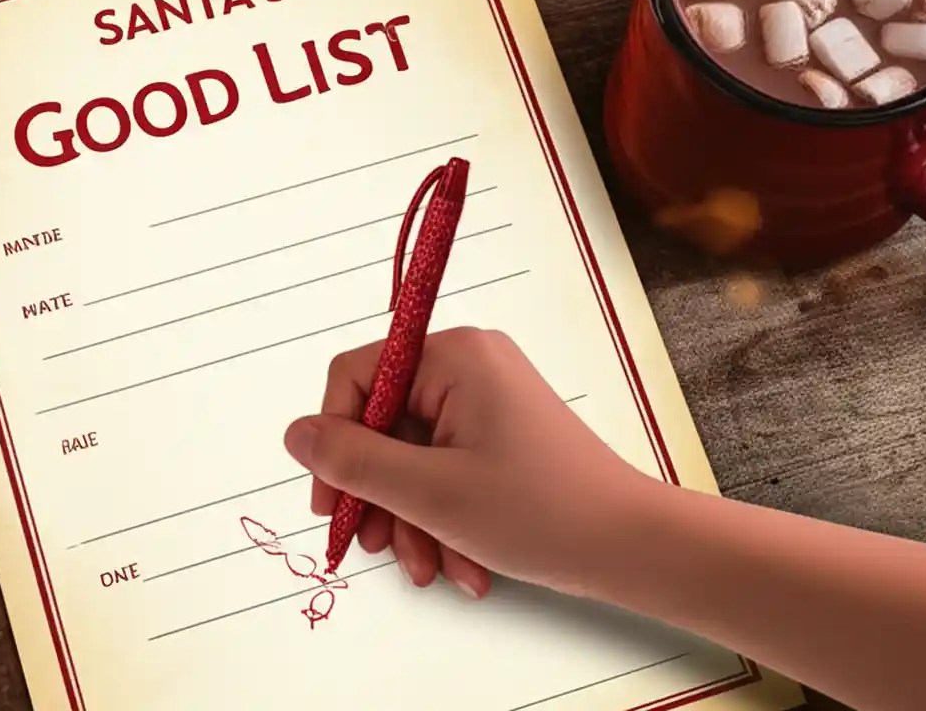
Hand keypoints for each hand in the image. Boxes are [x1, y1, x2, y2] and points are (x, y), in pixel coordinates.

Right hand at [283, 327, 656, 600]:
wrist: (630, 546)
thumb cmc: (540, 511)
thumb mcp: (429, 493)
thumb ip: (353, 462)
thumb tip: (295, 434)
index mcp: (452, 355)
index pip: (355, 377)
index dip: (333, 442)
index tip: (331, 503)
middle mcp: (467, 365)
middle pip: (383, 426)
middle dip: (382, 497)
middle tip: (378, 548)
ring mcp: (484, 400)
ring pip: (412, 458)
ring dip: (412, 519)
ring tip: (431, 570)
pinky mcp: (497, 433)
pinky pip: (444, 469)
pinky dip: (443, 518)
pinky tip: (460, 565)